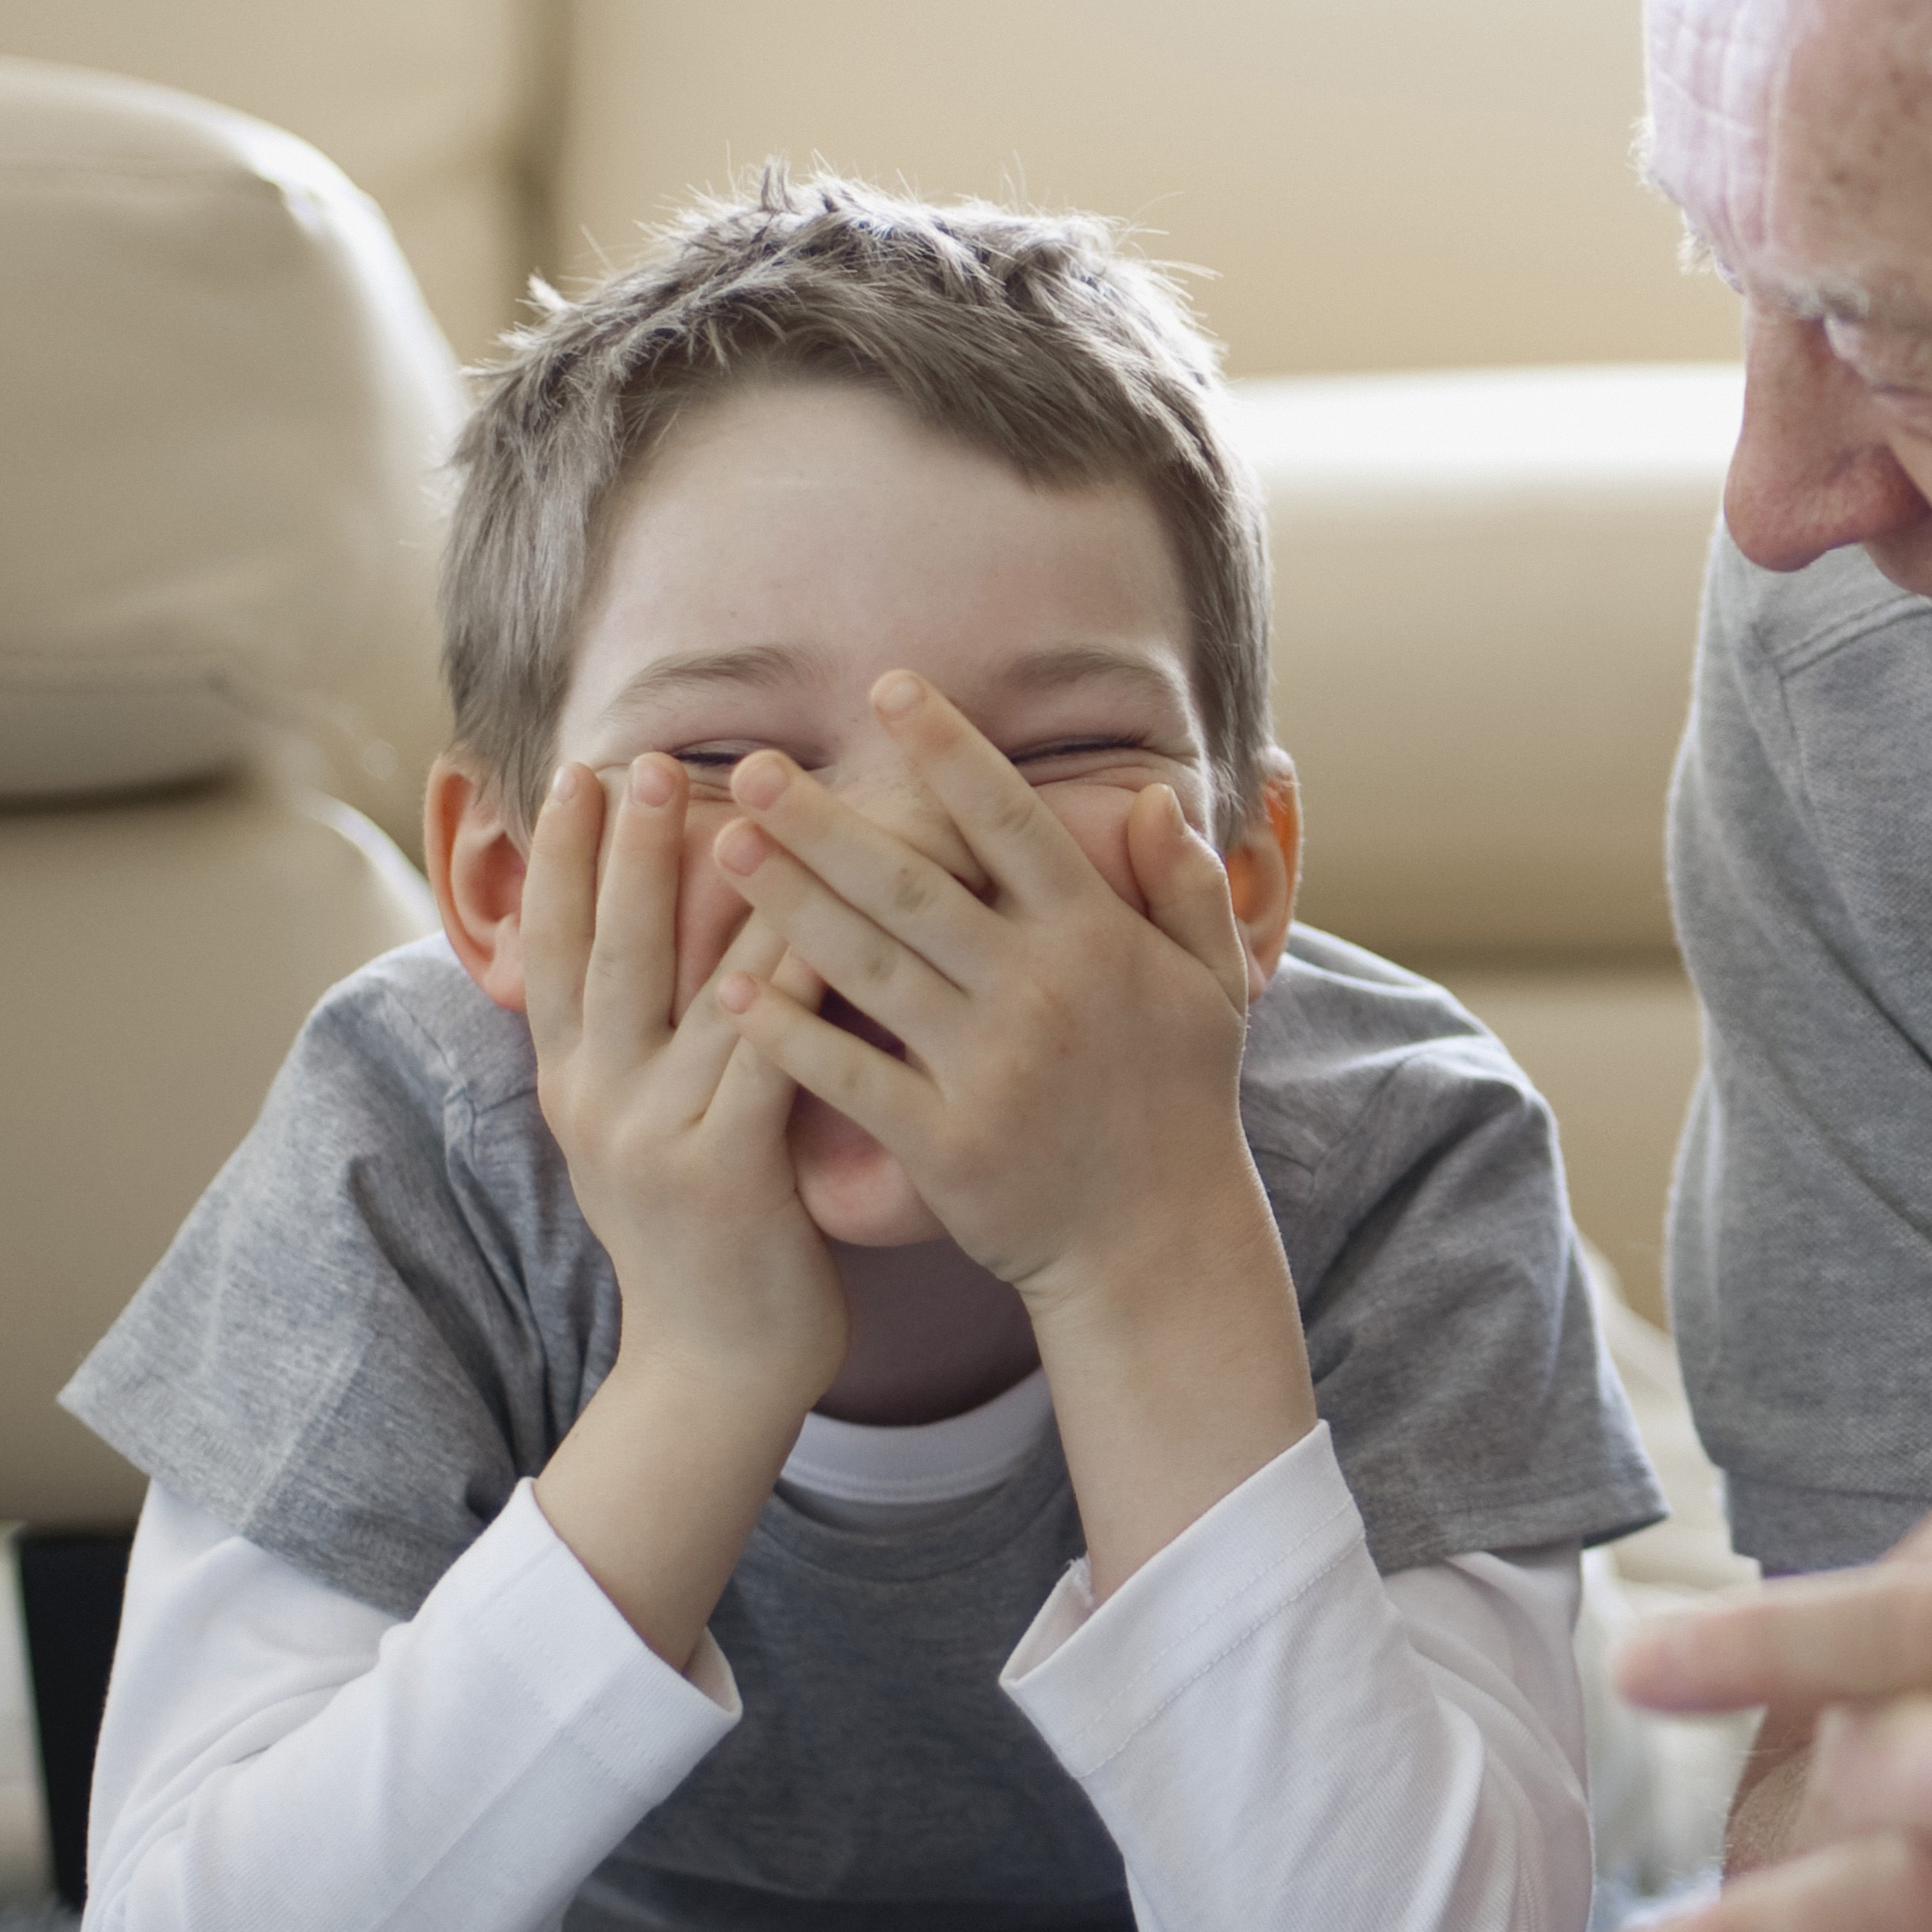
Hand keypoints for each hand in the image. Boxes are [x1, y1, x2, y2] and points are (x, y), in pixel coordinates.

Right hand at [521, 753, 847, 1415]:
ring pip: (685, 987)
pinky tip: (809, 924)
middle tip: (638, 754)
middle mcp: (597, 1100)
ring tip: (736, 807)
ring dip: (713, 894)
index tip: (575, 771)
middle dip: (619, 848)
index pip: (553, 949)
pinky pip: (761, 1055)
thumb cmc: (712, 1237)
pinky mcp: (723, 1170)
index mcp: (573, 1085)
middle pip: (604, 949)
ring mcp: (653, 1135)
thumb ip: (655, 1045)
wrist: (716, 1369)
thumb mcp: (652, 1129)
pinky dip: (783, 988)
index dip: (558, 859)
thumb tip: (680, 941)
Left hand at [709, 671, 1314, 1588]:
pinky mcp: (944, 1141)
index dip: (950, 753)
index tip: (889, 689)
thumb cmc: (1180, 1103)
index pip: (1012, 823)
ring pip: (869, 967)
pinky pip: (850, 1075)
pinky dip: (789, 1033)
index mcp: (1098, 939)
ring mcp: (989, 1067)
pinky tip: (730, 988)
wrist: (1157, 1242)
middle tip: (749, 766)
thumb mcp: (1211, 986)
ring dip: (787, 904)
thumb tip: (1149, 799)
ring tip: (721, 847)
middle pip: (915, 885)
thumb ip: (1185, 888)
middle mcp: (1039, 991)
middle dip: (827, 821)